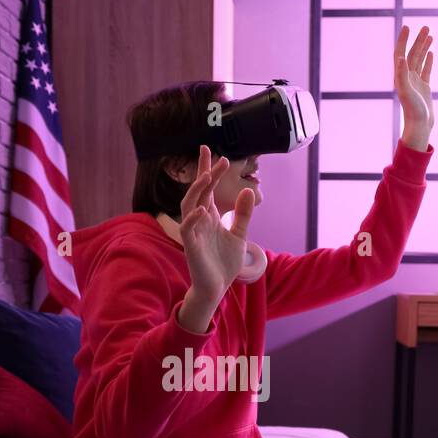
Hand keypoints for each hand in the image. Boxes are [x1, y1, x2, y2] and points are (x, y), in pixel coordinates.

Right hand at [176, 145, 256, 330]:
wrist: (218, 287)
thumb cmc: (224, 262)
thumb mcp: (240, 234)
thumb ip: (243, 214)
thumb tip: (249, 190)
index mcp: (209, 216)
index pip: (207, 188)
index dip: (208, 169)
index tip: (211, 150)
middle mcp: (199, 220)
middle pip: (199, 191)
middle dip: (205, 173)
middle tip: (216, 157)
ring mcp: (193, 232)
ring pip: (189, 205)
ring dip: (198, 190)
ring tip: (208, 176)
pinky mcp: (191, 247)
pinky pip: (187, 229)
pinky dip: (193, 218)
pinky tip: (203, 209)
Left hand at [395, 24, 433, 150]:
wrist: (420, 126)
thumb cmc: (412, 110)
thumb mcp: (406, 91)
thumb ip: (402, 74)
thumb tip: (401, 56)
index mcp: (400, 76)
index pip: (400, 53)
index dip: (403, 40)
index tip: (407, 27)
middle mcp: (406, 78)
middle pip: (412, 54)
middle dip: (418, 40)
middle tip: (426, 27)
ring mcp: (416, 82)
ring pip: (419, 60)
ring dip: (423, 47)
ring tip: (430, 35)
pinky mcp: (424, 88)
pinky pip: (426, 70)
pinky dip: (428, 60)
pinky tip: (431, 52)